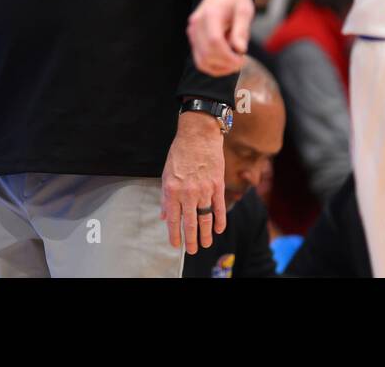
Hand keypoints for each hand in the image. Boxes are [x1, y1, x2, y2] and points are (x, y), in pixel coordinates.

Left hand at [160, 112, 225, 253]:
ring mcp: (204, 189)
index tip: (176, 245)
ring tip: (206, 244)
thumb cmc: (180, 152)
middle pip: (190, 223)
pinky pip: (219, 207)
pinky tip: (219, 229)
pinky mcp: (217, 185)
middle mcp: (188, 193)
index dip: (175, 235)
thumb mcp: (166, 174)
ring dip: (206, 234)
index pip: (173, 219)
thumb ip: (166, 197)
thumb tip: (165, 216)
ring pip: (205, 218)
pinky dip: (220, 220)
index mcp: (172, 190)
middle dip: (191, 240)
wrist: (198, 134)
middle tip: (193, 250)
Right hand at [187, 0, 252, 75]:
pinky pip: (200, 59)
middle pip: (207, 54)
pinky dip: (213, 66)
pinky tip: (226, 62)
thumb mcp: (244, 11)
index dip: (228, 57)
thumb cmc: (236, 0)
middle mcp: (196, 24)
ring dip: (219, 68)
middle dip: (226, 64)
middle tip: (242, 62)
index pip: (214, 42)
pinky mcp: (193, 38)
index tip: (242, 60)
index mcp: (210, 15)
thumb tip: (240, 49)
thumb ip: (242, 30)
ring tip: (234, 62)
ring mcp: (192, 32)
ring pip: (201, 61)